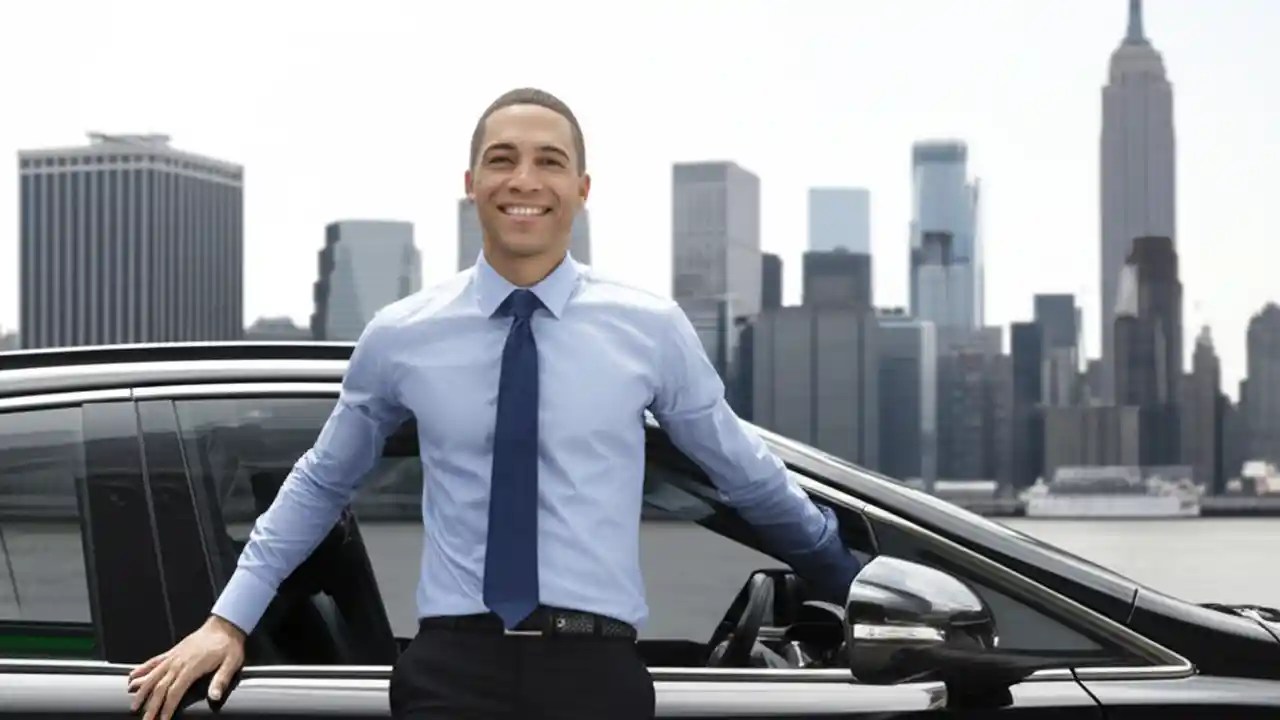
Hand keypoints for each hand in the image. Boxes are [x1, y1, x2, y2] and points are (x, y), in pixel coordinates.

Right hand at [126, 615, 245, 719]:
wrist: (224, 625)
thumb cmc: (228, 644)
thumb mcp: (232, 662)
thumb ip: (221, 680)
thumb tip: (215, 696)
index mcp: (192, 667)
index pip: (175, 692)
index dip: (167, 707)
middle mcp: (178, 662)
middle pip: (160, 687)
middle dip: (151, 706)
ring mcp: (173, 657)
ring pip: (152, 675)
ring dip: (141, 691)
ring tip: (134, 706)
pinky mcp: (172, 652)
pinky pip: (153, 662)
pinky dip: (141, 670)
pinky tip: (132, 677)